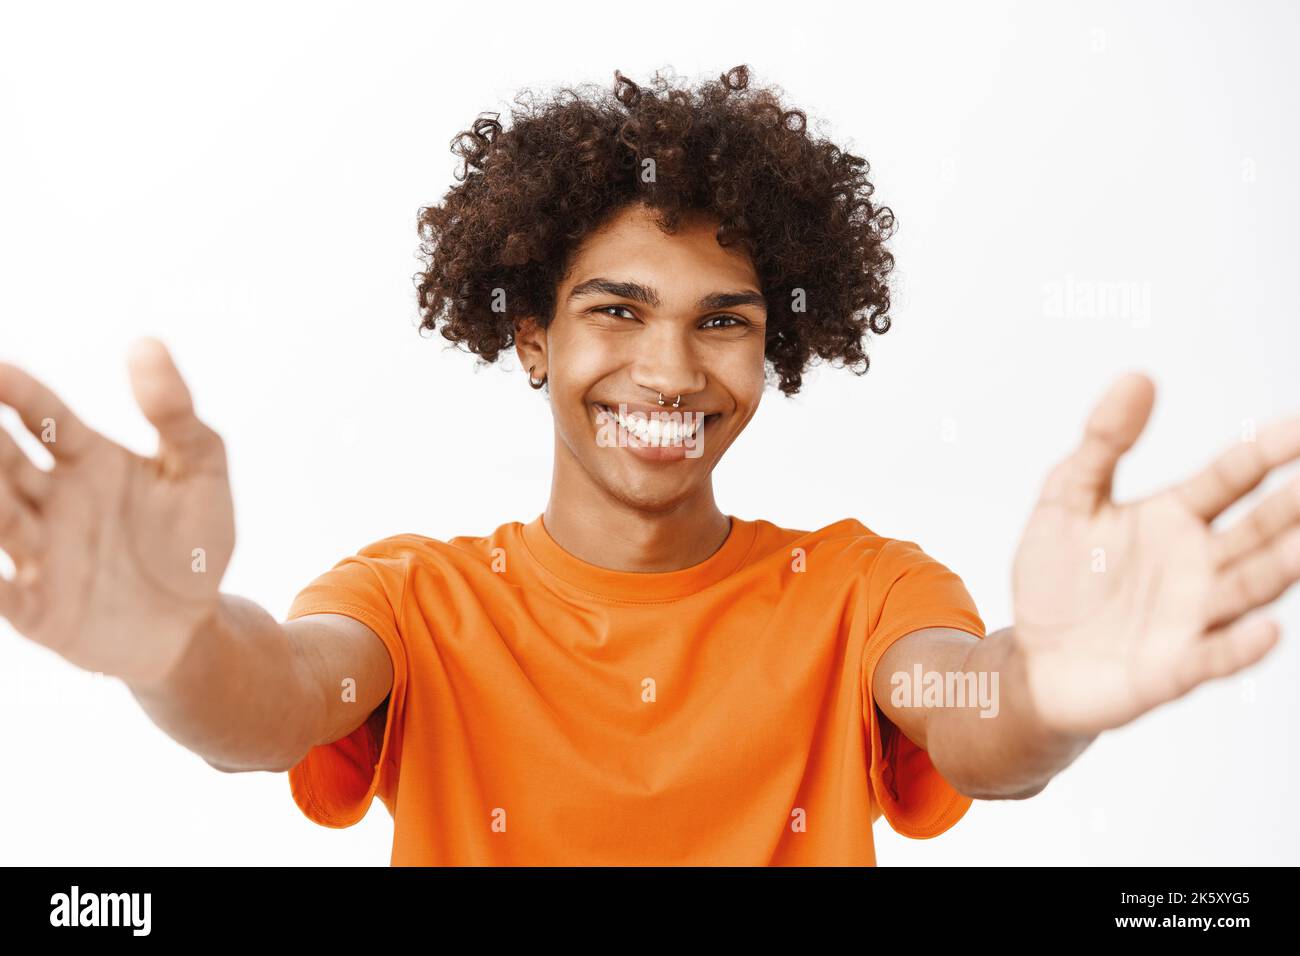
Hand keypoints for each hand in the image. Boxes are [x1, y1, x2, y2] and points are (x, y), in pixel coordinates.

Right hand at [0, 339, 234, 686]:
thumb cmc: (194, 543)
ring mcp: (37, 551)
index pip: (43, 417)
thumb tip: (146, 344)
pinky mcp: (33, 605)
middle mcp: (52, 499)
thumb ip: (175, 413)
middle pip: (0, 459)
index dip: (18, 393)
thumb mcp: (201, 472)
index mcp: (88, 459)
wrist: (192, 624)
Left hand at [1011, 371, 1298, 737]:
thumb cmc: (1056, 579)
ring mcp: (1191, 617)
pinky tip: (1269, 631)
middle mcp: (1197, 564)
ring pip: (1249, 587)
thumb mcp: (1068, 499)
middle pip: (1258, 530)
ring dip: (1283, 567)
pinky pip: (1213, 656)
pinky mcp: (1172, 669)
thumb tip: (1138, 378)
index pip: (1231, 478)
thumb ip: (1102, 443)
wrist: (1032, 658)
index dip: (1264, 452)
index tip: (1298, 427)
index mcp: (1175, 517)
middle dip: (1292, 507)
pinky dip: (1241, 646)